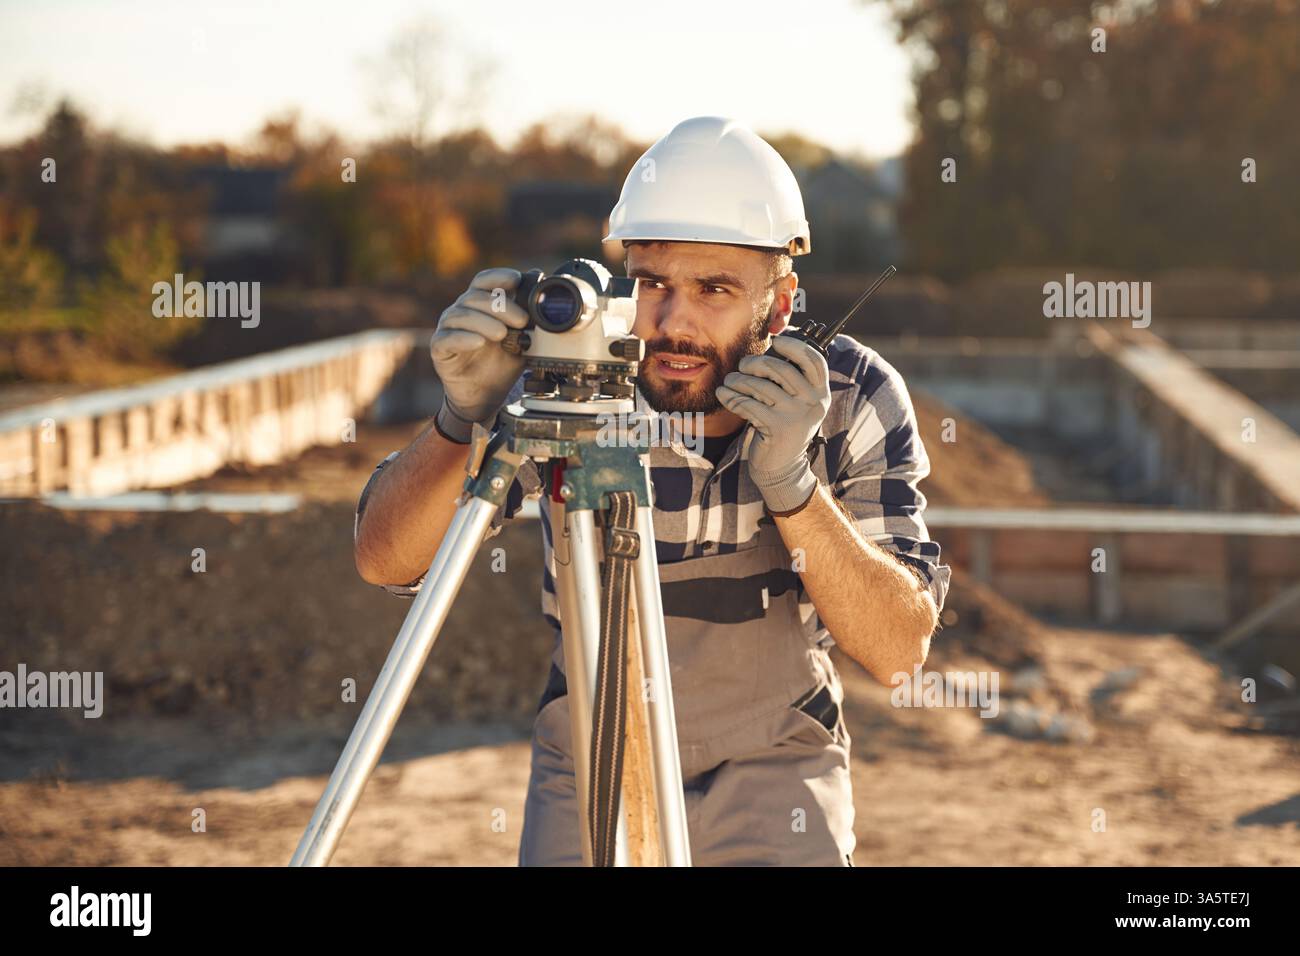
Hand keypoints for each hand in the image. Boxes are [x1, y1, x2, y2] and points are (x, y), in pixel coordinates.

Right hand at [430, 268, 528, 441]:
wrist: (486, 396)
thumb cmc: (502, 363)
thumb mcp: (522, 340)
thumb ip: (529, 316)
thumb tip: (540, 284)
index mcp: (480, 305)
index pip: (483, 281)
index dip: (498, 276)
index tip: (516, 279)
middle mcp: (461, 312)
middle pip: (475, 297)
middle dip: (501, 306)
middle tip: (522, 321)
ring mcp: (448, 330)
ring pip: (461, 315)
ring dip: (484, 322)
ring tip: (502, 334)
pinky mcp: (440, 350)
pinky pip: (446, 339)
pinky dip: (463, 338)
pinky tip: (478, 342)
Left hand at [715, 335, 830, 512]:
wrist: (782, 467)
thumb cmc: (784, 426)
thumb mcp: (796, 403)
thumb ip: (790, 380)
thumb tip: (770, 349)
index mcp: (820, 393)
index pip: (814, 361)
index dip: (795, 346)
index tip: (777, 341)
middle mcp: (813, 403)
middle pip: (781, 369)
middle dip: (756, 363)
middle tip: (742, 365)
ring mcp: (795, 416)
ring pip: (760, 386)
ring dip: (738, 380)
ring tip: (728, 381)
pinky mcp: (777, 428)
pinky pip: (748, 405)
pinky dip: (732, 398)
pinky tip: (723, 395)